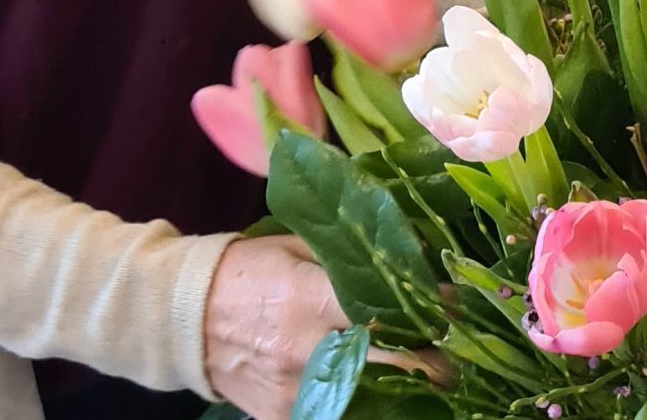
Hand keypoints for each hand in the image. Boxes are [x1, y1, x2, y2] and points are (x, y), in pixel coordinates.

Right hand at [203, 235, 446, 419]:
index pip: (389, 309)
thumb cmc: (249, 269)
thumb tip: (414, 251)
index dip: (432, 314)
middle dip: (436, 365)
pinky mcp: (285, 418)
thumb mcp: (296, 244)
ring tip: (434, 384)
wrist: (186, 316)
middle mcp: (308, 349)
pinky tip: (387, 402)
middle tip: (459, 357)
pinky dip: (364, 409)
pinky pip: (336, 417)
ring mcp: (297, 392)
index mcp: (310, 297)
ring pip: (373, 402)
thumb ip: (350, 250)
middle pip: (394, 365)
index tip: (458, 312)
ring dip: (407, 394)